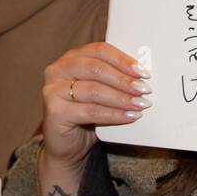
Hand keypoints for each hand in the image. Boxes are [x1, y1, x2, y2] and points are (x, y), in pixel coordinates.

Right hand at [41, 41, 150, 173]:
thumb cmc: (87, 114)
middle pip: (95, 68)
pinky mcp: (54, 112)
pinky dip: (113, 114)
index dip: (123, 60)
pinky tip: (128, 116)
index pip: (99, 50)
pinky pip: (90, 111)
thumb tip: (142, 76)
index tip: (143, 72)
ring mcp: (52, 90)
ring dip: (121, 98)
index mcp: (71, 58)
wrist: (68, 145)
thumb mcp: (101, 90)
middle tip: (144, 89)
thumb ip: (114, 78)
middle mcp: (58, 70)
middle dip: (123, 79)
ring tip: (139, 104)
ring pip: (93, 90)